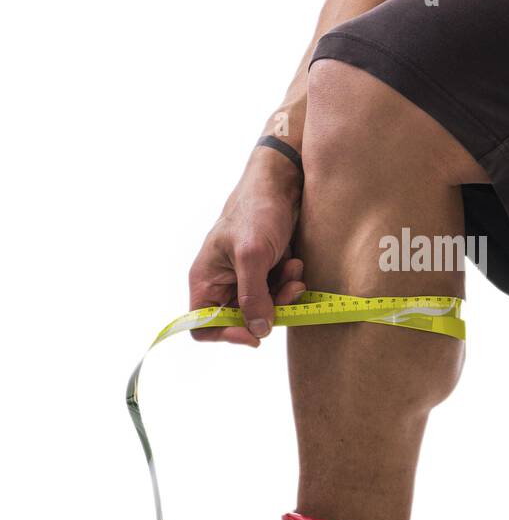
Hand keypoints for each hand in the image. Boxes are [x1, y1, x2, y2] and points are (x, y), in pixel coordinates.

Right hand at [188, 150, 304, 346]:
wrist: (282, 185)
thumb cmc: (257, 210)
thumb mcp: (252, 255)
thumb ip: (252, 297)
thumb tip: (258, 331)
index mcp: (206, 279)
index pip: (202, 326)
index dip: (225, 334)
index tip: (254, 334)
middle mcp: (222, 283)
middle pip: (240, 321)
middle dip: (267, 310)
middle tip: (288, 293)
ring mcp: (245, 279)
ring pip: (264, 310)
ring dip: (283, 295)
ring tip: (294, 269)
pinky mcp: (266, 273)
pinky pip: (278, 295)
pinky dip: (289, 284)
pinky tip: (295, 264)